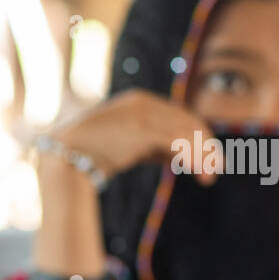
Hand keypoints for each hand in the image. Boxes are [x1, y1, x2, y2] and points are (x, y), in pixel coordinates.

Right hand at [48, 90, 216, 188]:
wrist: (64, 162)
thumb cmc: (86, 158)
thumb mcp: (122, 145)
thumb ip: (147, 146)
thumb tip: (173, 157)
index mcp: (135, 102)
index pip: (176, 115)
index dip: (192, 137)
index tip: (200, 159)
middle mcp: (142, 102)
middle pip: (187, 120)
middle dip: (204, 145)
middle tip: (215, 169)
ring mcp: (143, 113)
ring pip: (188, 131)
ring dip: (203, 155)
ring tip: (208, 177)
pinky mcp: (144, 129)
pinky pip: (180, 142)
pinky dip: (196, 158)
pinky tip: (201, 174)